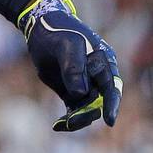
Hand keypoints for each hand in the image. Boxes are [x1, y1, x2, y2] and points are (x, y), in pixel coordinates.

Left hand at [18, 0, 122, 131]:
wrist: (40, 26)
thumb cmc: (57, 31)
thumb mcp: (65, 45)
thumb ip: (74, 67)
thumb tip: (81, 94)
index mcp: (103, 61)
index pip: (112, 86)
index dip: (112, 104)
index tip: (109, 121)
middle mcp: (97, 74)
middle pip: (99, 101)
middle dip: (87, 114)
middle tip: (70, 121)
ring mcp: (84, 83)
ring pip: (87, 108)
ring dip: (77, 119)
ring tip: (61, 123)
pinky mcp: (71, 91)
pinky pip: (74, 110)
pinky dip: (68, 119)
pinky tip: (57, 125)